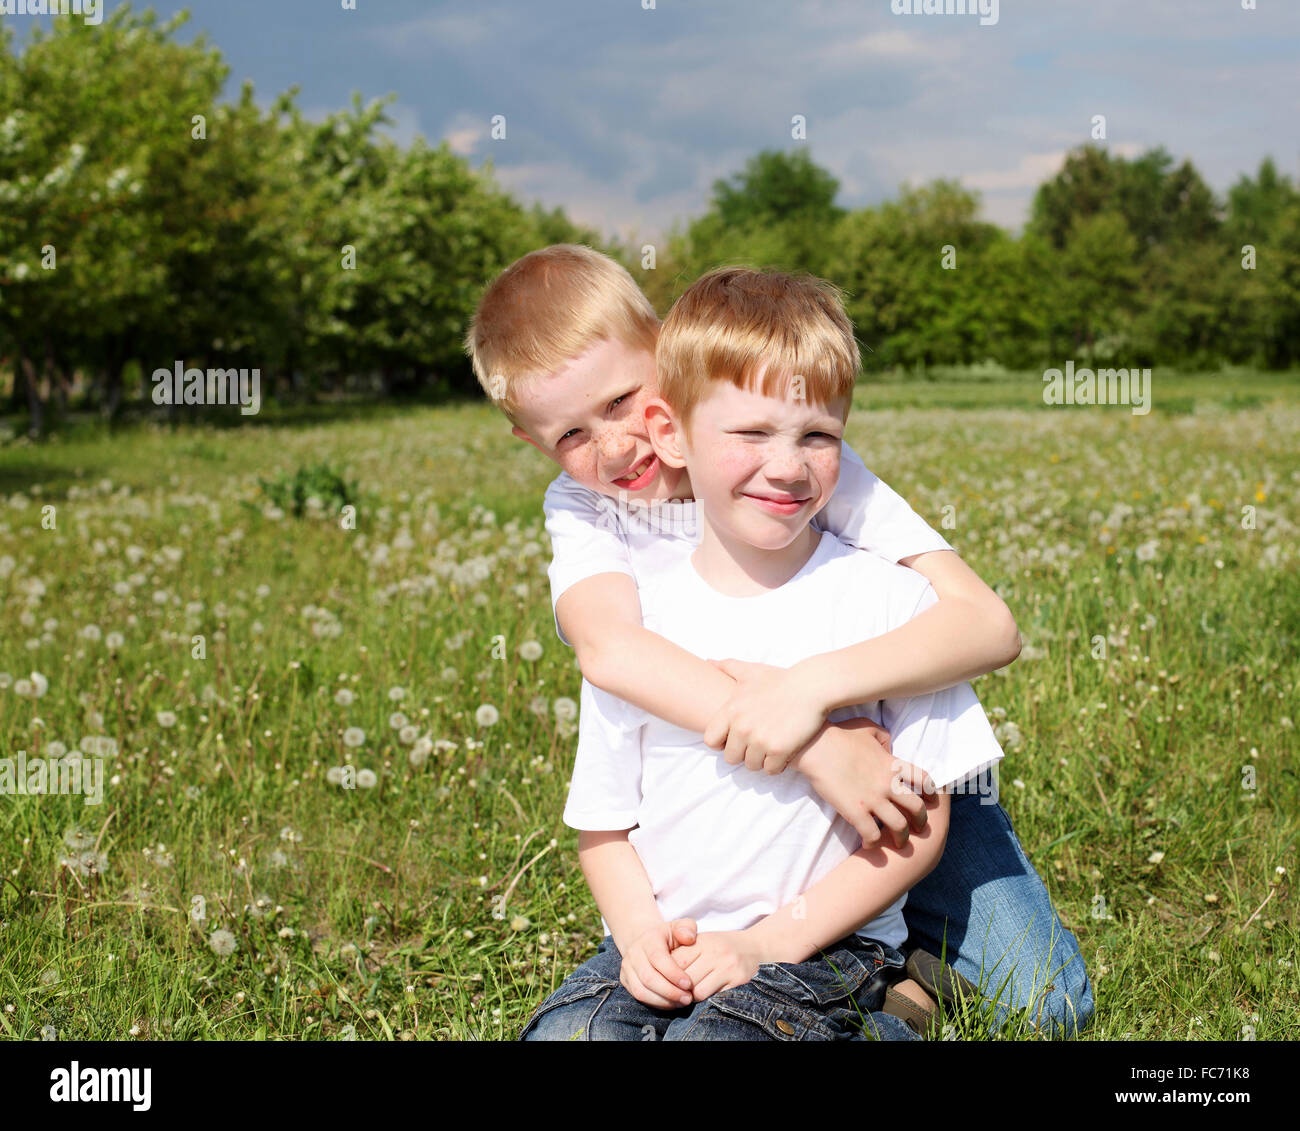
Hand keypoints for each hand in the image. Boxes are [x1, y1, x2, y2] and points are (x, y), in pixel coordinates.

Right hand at [619, 918, 698, 1008]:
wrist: (647, 942)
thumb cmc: (669, 937)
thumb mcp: (680, 927)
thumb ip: (687, 928)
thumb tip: (688, 938)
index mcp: (648, 939)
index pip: (657, 957)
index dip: (673, 973)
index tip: (689, 984)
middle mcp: (634, 953)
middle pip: (648, 977)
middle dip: (670, 991)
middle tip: (688, 998)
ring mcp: (627, 967)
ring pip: (641, 990)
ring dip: (663, 1001)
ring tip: (681, 1002)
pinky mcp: (625, 980)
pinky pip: (638, 996)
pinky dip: (655, 1003)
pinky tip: (671, 1003)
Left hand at [669, 929, 766, 1001]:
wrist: (754, 947)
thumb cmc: (721, 946)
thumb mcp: (703, 942)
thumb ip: (684, 952)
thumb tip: (661, 972)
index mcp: (703, 941)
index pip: (677, 961)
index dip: (670, 974)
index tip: (668, 979)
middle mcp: (715, 953)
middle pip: (685, 979)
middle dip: (679, 988)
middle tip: (679, 991)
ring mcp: (728, 967)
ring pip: (698, 993)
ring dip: (693, 997)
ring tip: (693, 993)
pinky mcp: (738, 981)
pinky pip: (715, 998)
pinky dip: (708, 1000)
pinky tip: (709, 994)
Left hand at [702, 659, 826, 772]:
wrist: (812, 687)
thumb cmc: (781, 680)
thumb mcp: (751, 671)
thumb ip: (727, 667)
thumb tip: (708, 661)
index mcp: (731, 710)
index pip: (710, 740)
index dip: (721, 743)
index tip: (734, 739)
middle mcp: (741, 727)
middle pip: (731, 758)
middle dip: (743, 754)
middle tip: (757, 746)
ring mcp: (759, 740)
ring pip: (751, 766)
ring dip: (761, 760)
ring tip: (771, 748)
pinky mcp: (778, 750)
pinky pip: (770, 770)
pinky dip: (777, 764)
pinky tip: (784, 753)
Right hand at [794, 716, 934, 848]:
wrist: (815, 746)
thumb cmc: (839, 735)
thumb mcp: (867, 728)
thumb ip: (884, 737)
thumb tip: (889, 746)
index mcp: (892, 765)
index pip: (923, 780)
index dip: (931, 792)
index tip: (930, 801)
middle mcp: (887, 784)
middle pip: (917, 808)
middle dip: (922, 822)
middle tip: (917, 829)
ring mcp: (872, 800)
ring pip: (899, 827)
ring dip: (901, 839)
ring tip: (898, 844)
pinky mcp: (855, 812)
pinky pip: (872, 835)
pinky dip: (873, 844)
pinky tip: (868, 844)